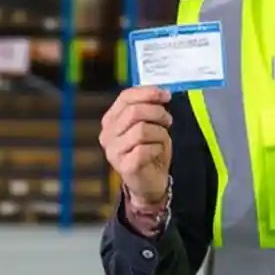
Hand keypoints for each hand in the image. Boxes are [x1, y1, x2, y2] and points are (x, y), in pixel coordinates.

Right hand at [100, 86, 173, 208]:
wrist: (149, 183)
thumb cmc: (149, 151)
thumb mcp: (149, 124)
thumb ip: (149, 107)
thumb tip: (162, 92)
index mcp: (111, 120)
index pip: (126, 97)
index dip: (148, 93)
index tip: (166, 95)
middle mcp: (107, 135)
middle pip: (135, 111)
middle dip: (158, 113)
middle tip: (167, 120)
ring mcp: (114, 152)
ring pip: (142, 130)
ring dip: (160, 133)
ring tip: (162, 140)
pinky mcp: (124, 166)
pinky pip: (145, 149)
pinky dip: (157, 148)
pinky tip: (156, 153)